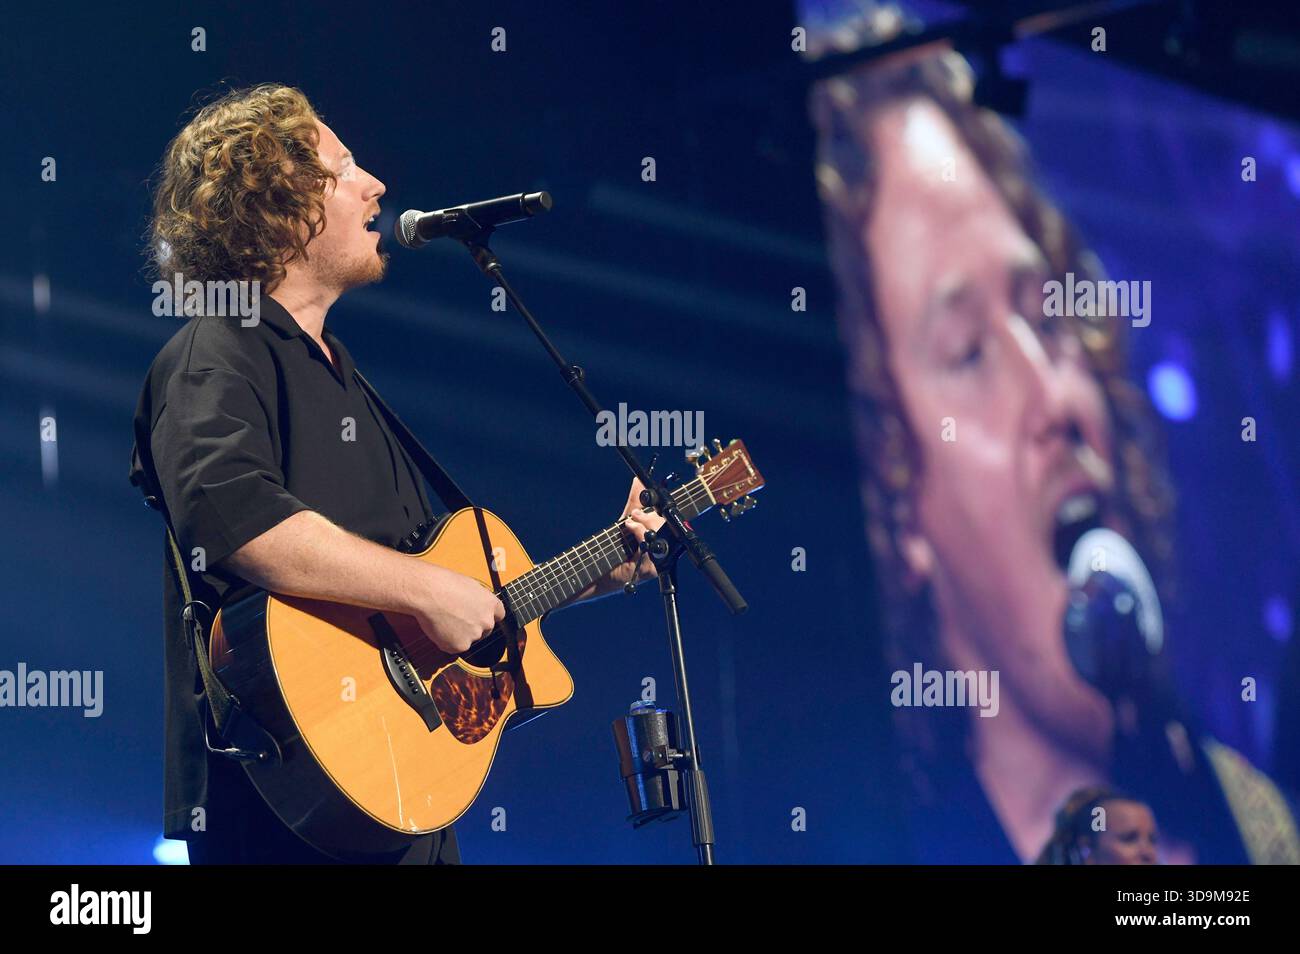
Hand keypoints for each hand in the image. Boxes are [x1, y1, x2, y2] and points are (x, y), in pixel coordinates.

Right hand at [408, 563, 505, 654]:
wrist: (429, 593)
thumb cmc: (444, 583)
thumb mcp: (469, 586)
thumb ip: (477, 599)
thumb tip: (473, 604)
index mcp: (491, 604)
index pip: (499, 615)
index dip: (487, 616)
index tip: (479, 616)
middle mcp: (487, 621)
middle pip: (484, 630)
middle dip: (473, 627)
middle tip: (456, 619)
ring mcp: (474, 635)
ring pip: (468, 639)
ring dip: (459, 634)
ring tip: (444, 620)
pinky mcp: (460, 646)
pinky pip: (453, 647)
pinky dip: (446, 641)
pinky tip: (438, 628)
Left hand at [604, 478, 666, 592]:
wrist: (599, 571)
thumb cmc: (614, 549)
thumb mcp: (626, 521)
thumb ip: (635, 502)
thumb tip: (638, 480)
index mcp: (663, 540)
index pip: (671, 522)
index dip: (662, 511)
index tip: (646, 506)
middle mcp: (665, 552)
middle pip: (668, 526)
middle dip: (650, 517)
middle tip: (635, 515)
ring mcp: (659, 562)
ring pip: (659, 533)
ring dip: (644, 524)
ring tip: (631, 523)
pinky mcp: (651, 569)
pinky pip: (649, 543)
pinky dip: (638, 532)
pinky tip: (630, 529)